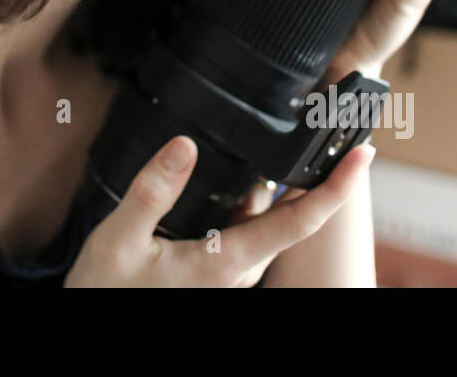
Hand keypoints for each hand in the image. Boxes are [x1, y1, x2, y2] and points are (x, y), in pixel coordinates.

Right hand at [63, 135, 375, 286]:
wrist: (95, 326)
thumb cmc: (106, 294)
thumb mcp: (119, 238)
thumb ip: (153, 191)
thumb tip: (184, 145)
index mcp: (225, 262)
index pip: (298, 223)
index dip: (335, 189)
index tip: (362, 157)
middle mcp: (238, 271)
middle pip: (287, 216)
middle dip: (306, 175)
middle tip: (318, 129)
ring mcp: (229, 274)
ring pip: (261, 222)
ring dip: (267, 187)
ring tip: (264, 148)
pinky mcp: (215, 273)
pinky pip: (242, 231)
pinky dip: (245, 202)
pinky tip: (228, 180)